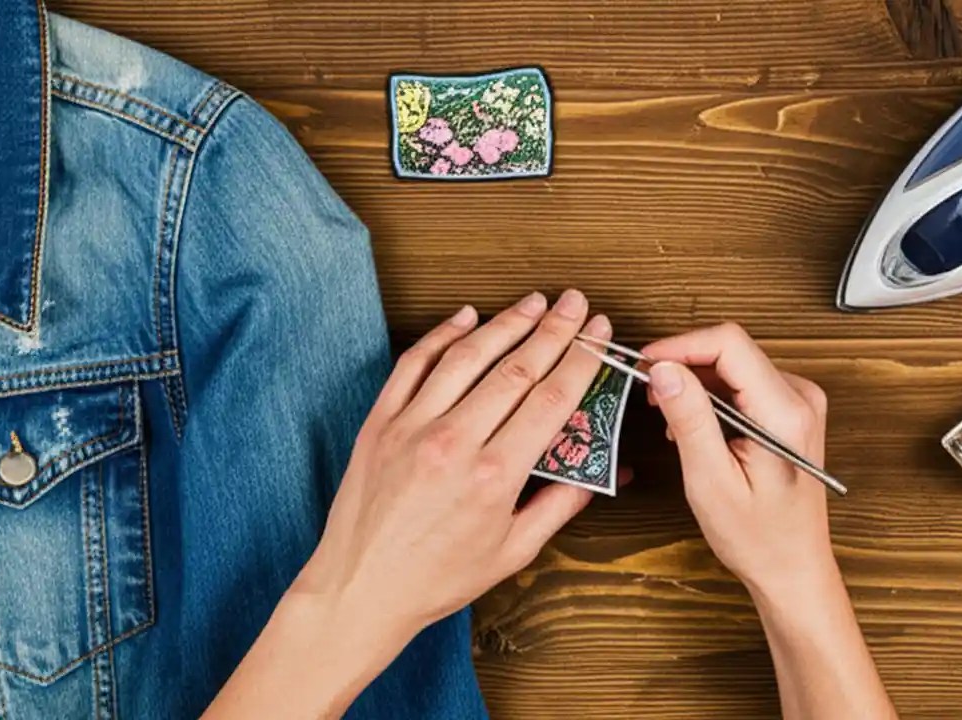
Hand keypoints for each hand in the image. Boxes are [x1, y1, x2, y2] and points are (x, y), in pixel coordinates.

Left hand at [294, 290, 609, 641]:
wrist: (361, 588)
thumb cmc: (436, 579)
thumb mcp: (512, 552)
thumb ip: (559, 505)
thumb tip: (601, 474)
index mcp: (494, 476)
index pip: (552, 400)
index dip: (582, 359)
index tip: (599, 333)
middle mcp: (454, 443)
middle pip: (516, 369)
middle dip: (554, 330)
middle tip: (576, 303)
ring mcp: (412, 427)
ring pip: (467, 357)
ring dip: (506, 323)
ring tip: (534, 303)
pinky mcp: (380, 422)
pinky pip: (414, 365)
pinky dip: (442, 336)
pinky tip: (467, 318)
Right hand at [642, 324, 834, 601]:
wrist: (794, 568)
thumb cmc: (758, 537)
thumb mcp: (711, 480)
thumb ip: (689, 418)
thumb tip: (664, 369)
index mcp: (785, 412)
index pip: (729, 344)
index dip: (680, 346)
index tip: (645, 363)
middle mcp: (801, 398)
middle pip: (732, 350)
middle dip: (684, 364)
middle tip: (648, 392)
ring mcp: (800, 403)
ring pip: (735, 365)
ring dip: (696, 382)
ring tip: (669, 417)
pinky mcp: (792, 412)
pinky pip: (745, 383)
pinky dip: (713, 396)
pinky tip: (695, 426)